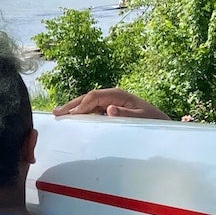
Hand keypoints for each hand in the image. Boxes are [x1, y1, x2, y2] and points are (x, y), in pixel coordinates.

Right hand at [53, 88, 170, 119]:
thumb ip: (124, 114)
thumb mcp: (140, 118)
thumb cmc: (152, 119)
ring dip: (74, 108)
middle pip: (87, 97)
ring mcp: (110, 100)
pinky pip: (92, 108)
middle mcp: (112, 95)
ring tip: (59, 114)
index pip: (94, 97)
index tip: (70, 115)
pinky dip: (81, 112)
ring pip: (88, 102)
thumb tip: (108, 109)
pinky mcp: (110, 107)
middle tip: (56, 112)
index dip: (81, 105)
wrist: (159, 120)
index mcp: (118, 94)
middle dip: (71, 105)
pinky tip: (72, 117)